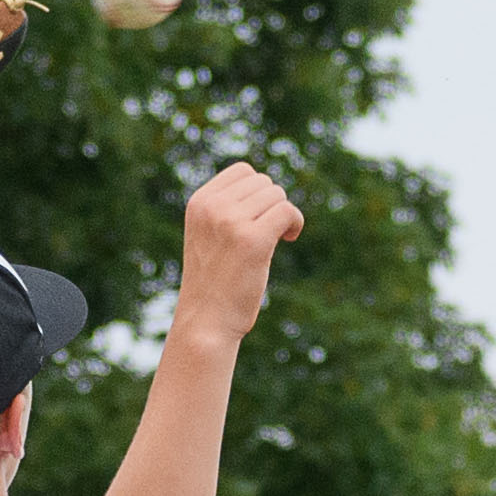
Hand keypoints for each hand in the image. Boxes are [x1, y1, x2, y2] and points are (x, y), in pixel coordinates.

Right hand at [174, 161, 304, 345]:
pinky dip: (295, 223)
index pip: (243, 171)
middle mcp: (212, 208)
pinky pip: (287, 212)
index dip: (258, 192)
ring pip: (277, 196)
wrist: (205, 323)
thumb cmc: (212, 283)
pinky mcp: (253, 240)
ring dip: (283, 217)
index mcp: (199, 203)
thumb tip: (269, 186)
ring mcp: (231, 222)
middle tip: (266, 234)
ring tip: (275, 240)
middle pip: (264, 183)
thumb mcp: (209, 236)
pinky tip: (289, 239)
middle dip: (271, 206)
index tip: (257, 217)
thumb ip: (227, 208)